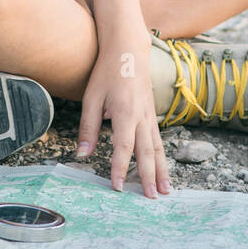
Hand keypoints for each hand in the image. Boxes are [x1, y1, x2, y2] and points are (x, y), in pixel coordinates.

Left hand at [75, 37, 171, 198]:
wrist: (128, 49)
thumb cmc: (107, 72)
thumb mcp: (91, 97)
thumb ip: (88, 128)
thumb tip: (82, 154)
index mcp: (125, 112)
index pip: (123, 146)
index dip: (120, 168)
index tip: (117, 187)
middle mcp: (141, 116)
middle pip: (146, 152)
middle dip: (148, 177)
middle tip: (151, 199)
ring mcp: (150, 115)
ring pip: (157, 148)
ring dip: (161, 171)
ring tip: (165, 192)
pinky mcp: (152, 114)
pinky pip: (158, 140)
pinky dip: (162, 158)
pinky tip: (163, 171)